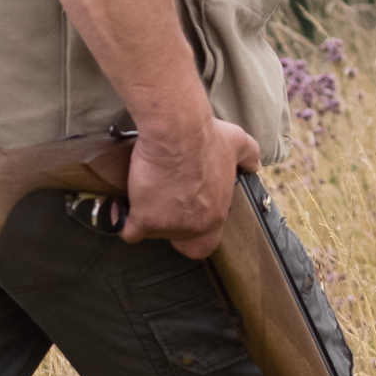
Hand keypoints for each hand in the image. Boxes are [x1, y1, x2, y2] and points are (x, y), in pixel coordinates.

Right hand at [122, 114, 259, 257]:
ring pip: (152, 232)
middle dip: (167, 224)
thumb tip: (255, 164)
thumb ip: (249, 156)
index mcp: (216, 213)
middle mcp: (195, 225)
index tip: (184, 217)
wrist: (177, 131)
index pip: (206, 244)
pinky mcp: (145, 219)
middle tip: (160, 204)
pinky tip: (121, 210)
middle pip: (176, 238)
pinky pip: (129, 231)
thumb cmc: (205, 136)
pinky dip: (123, 221)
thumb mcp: (237, 143)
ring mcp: (170, 225)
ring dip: (146, 215)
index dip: (193, 235)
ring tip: (144, 192)